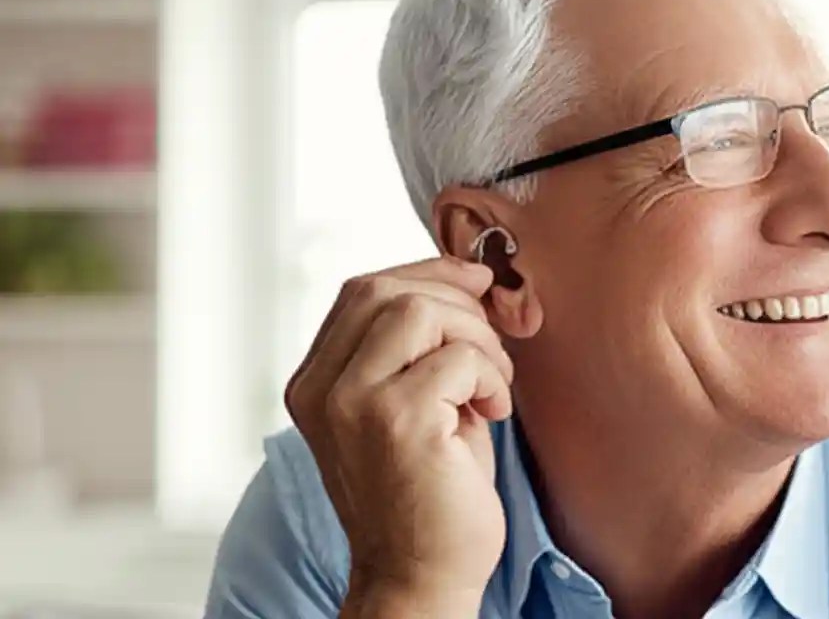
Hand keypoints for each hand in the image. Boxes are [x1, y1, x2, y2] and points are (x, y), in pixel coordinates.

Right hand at [284, 256, 514, 613]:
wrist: (421, 575)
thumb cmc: (428, 491)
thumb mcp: (408, 403)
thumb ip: (416, 345)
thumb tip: (467, 278)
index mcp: (316, 382)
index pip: (364, 289)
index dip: (428, 273)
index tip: (476, 283)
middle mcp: (322, 389)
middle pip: (387, 289)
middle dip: (456, 301)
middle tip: (491, 346)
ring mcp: (353, 403)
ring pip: (420, 311)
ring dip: (476, 339)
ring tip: (491, 386)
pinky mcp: (397, 421)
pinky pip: (459, 358)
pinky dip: (490, 377)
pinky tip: (491, 414)